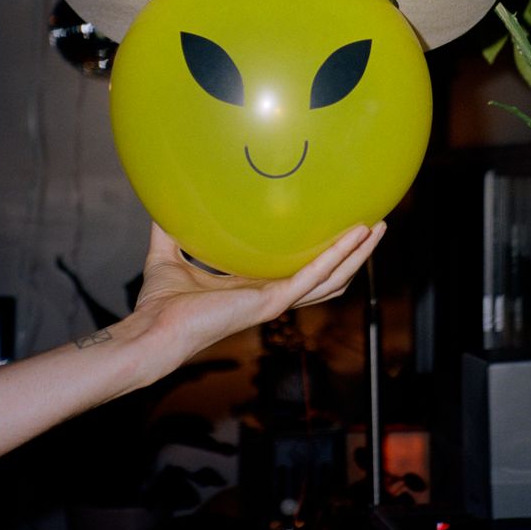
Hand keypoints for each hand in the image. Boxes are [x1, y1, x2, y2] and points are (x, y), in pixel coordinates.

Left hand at [131, 219, 385, 376]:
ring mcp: (275, 300)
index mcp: (255, 287)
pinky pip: (313, 276)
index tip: (339, 229)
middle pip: (327, 276)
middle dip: (354, 254)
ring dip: (356, 254)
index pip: (300, 271)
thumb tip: (165, 199)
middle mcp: (272, 295)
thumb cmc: (160, 304)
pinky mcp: (272, 301)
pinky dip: (337, 255)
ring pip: (331, 279)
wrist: (153, 330)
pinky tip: (355, 235)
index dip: (322, 254)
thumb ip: (172, 231)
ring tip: (377, 228)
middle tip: (375, 225)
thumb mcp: (168, 255)